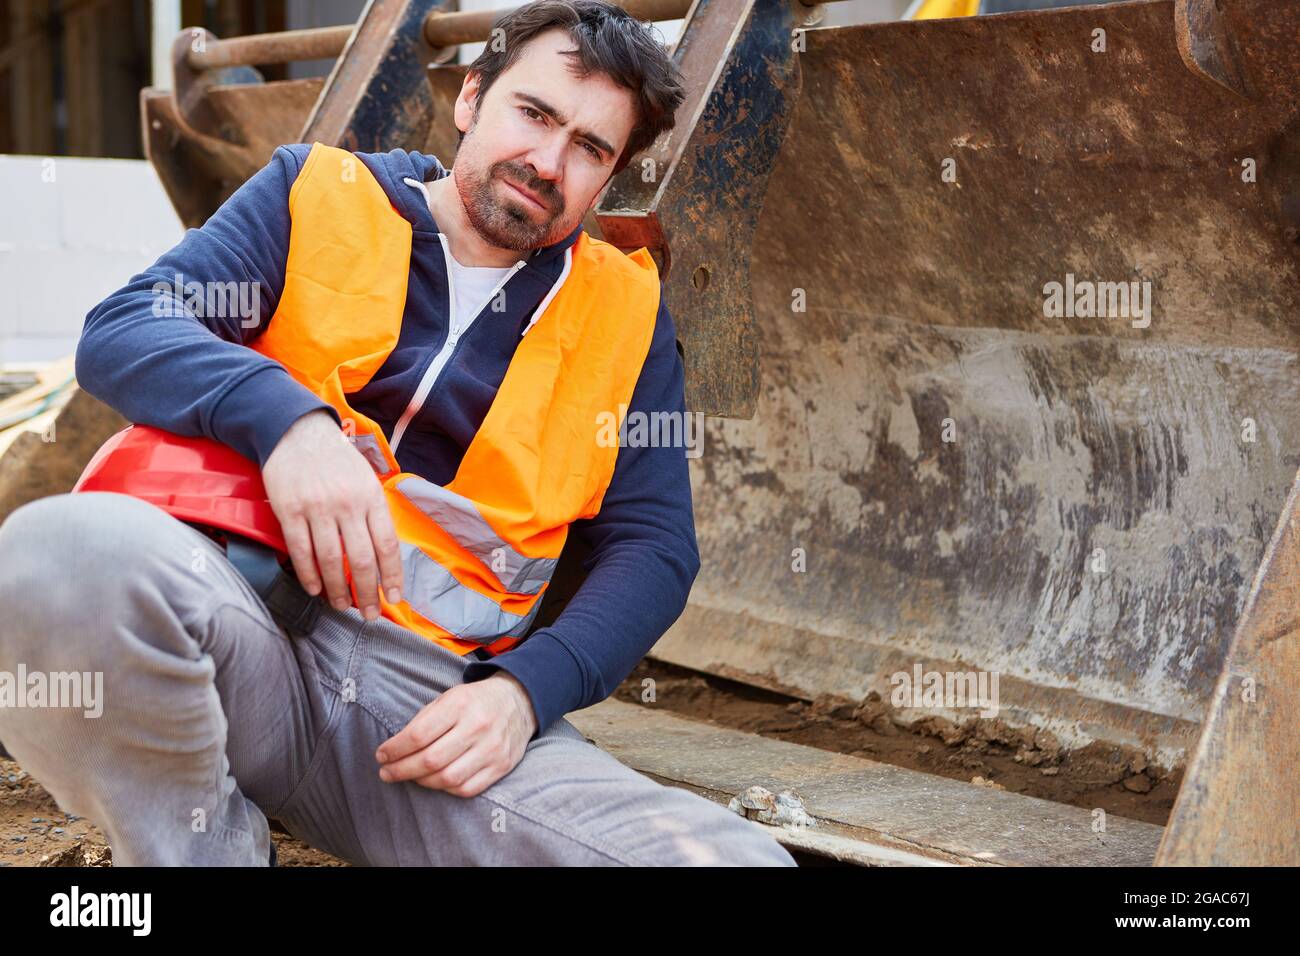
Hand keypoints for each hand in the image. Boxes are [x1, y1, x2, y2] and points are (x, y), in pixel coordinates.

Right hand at [261, 409, 403, 619]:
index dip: (391, 576)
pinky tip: (315, 589)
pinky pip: (301, 551)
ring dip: (337, 590)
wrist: (296, 432)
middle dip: (366, 592)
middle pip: (362, 559)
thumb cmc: (336, 460)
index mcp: (371, 497)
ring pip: (331, 560)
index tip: (393, 598)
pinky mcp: (290, 511)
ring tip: (341, 605)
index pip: (387, 545)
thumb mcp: (366, 479)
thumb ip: (374, 513)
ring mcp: (318, 508)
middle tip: (367, 614)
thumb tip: (385, 555)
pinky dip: (309, 575)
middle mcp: (347, 504)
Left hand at [374, 673, 537, 797]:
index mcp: (460, 704)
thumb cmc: (475, 701)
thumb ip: (424, 721)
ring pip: (447, 778)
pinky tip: (434, 781)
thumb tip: (395, 749)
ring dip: (421, 782)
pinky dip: (445, 789)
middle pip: (430, 759)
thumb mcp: (448, 697)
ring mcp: (492, 749)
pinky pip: (467, 789)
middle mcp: (478, 726)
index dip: (394, 749)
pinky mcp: (501, 766)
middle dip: (401, 769)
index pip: (418, 735)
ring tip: (408, 776)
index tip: (381, 755)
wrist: (519, 701)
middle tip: (386, 772)